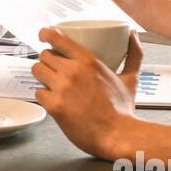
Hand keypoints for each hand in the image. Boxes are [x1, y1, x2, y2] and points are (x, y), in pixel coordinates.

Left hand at [31, 27, 143, 159]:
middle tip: (54, 69)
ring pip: (37, 71)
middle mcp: (72, 72)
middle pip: (44, 55)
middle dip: (47, 61)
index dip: (46, 34)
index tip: (44, 34)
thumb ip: (134, 54)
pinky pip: (38, 93)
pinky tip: (53, 99)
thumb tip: (134, 36)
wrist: (118, 136)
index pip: (57, 37)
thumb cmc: (123, 111)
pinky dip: (44, 96)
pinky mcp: (54, 106)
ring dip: (42, 76)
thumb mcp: (130, 78)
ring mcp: (61, 88)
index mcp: (88, 61)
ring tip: (51, 83)